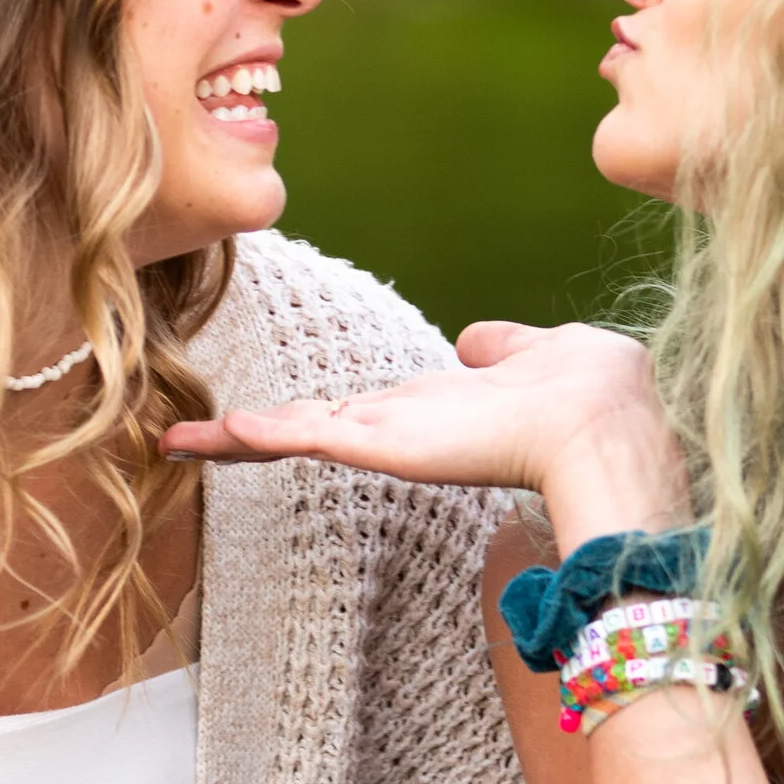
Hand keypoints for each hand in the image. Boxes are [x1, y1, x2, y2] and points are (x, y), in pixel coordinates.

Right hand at [164, 320, 688, 548]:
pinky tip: (214, 435)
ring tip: (179, 441)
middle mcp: (407, 428)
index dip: (313, 416)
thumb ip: (503, 347)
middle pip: (315, 430)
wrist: (605, 425)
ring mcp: (394, 438)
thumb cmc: (590, 391)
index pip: (361, 412)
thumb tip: (473, 340)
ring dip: (239, 438)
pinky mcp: (388, 443)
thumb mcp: (539, 352)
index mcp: (438, 410)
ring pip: (301, 435)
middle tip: (189, 442)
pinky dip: (261, 436)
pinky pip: (312, 436)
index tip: (269, 421)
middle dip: (253, 436)